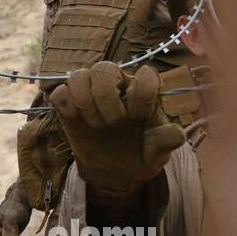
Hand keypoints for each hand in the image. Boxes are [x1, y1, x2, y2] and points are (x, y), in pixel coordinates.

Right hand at [50, 62, 185, 191]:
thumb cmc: (140, 153)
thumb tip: (177, 134)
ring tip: (91, 123)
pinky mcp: (69, 103)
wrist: (114, 167)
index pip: (144, 76)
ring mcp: (90, 92)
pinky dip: (64, 105)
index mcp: (143, 91)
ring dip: (83, 101)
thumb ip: (166, 141)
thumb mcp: (157, 152)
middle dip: (106, 100)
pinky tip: (73, 119)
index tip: (139, 118)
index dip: (142, 95)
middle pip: (105, 69)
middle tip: (111, 125)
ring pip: (79, 75)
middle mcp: (117, 84)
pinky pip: (59, 92)